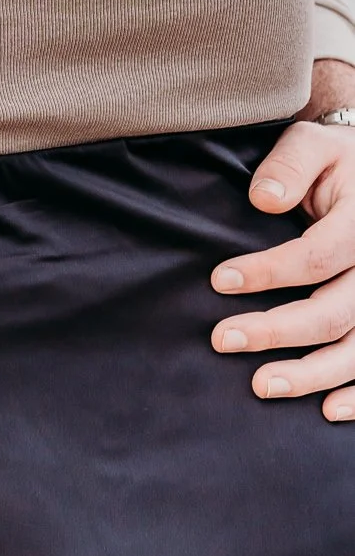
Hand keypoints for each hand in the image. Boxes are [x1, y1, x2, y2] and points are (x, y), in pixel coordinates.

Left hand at [210, 113, 354, 419]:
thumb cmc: (336, 162)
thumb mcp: (313, 145)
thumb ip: (290, 165)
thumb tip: (262, 200)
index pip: (317, 255)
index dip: (269, 271)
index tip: (219, 281)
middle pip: (335, 310)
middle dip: (277, 330)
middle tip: (222, 339)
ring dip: (311, 373)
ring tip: (261, 386)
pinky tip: (327, 411)